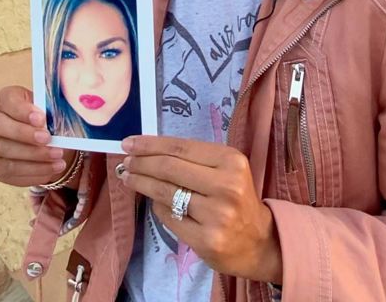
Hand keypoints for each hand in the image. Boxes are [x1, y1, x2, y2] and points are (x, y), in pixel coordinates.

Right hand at [0, 86, 73, 187]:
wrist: (47, 143)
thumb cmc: (48, 122)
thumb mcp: (51, 111)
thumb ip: (51, 113)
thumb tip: (56, 121)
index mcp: (7, 99)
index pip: (8, 100)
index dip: (23, 110)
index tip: (41, 119)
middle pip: (0, 126)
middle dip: (25, 134)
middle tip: (48, 140)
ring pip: (4, 152)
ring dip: (33, 157)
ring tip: (57, 158)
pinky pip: (9, 172)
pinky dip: (32, 172)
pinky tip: (51, 170)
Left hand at [118, 136, 281, 283]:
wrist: (260, 242)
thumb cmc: (238, 199)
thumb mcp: (226, 171)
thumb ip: (195, 160)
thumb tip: (148, 151)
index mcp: (232, 161)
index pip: (181, 147)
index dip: (150, 145)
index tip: (128, 143)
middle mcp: (226, 186)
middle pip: (169, 168)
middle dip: (141, 163)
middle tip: (125, 163)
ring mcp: (216, 215)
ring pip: (165, 193)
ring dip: (141, 184)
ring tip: (129, 178)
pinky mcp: (206, 240)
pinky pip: (168, 217)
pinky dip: (157, 207)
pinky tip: (154, 203)